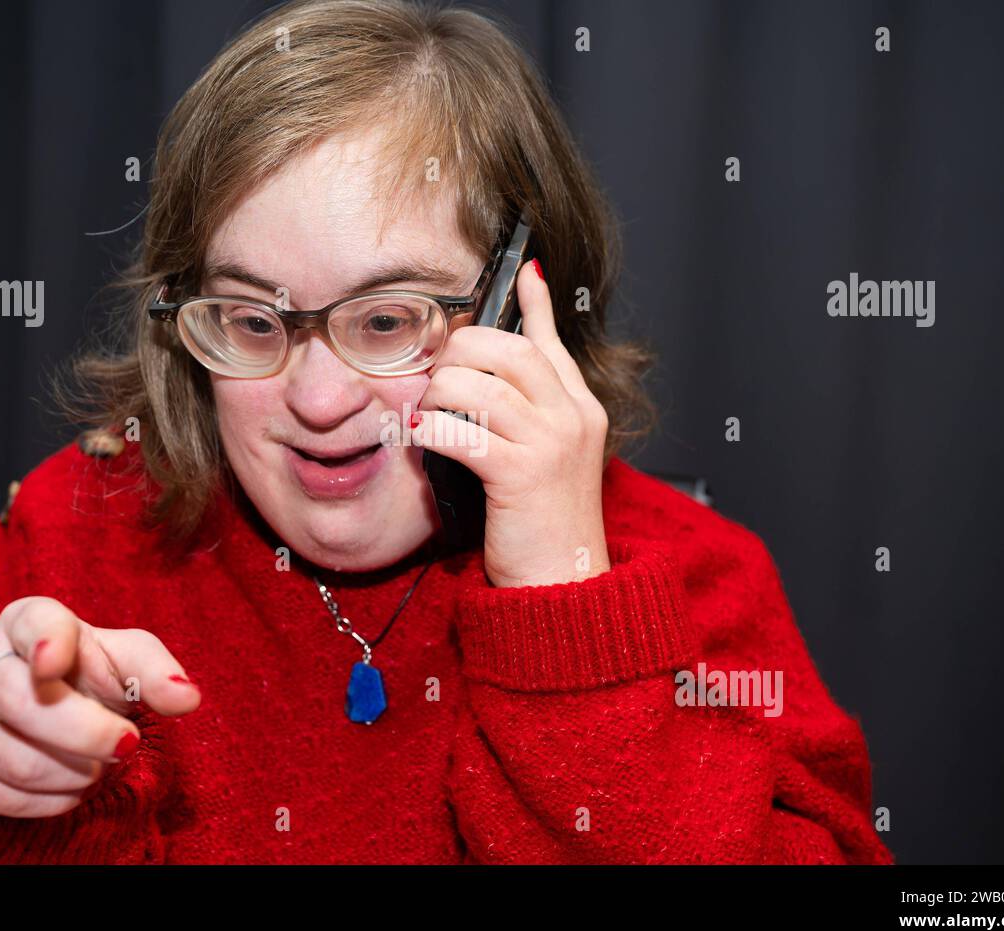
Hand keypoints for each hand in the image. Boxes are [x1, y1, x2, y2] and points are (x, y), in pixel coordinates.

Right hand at [0, 596, 199, 817]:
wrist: (46, 703)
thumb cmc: (90, 672)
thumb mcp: (126, 660)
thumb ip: (155, 672)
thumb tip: (186, 697)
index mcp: (26, 620)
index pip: (33, 624)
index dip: (43, 641)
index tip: (53, 662)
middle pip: (21, 702)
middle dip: (86, 734)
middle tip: (126, 745)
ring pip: (13, 759)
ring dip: (72, 774)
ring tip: (96, 767)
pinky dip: (46, 802)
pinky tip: (69, 788)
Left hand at [413, 258, 611, 587]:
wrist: (563, 585)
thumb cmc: (545, 528)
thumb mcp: (546, 462)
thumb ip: (525, 418)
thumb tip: (482, 387)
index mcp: (582, 411)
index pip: (554, 343)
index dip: (535, 305)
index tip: (525, 270)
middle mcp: (572, 418)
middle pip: (507, 350)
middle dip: (459, 353)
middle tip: (437, 377)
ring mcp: (550, 443)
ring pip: (478, 386)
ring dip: (438, 394)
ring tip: (427, 415)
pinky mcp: (520, 474)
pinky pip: (460, 431)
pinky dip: (430, 430)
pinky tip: (421, 438)